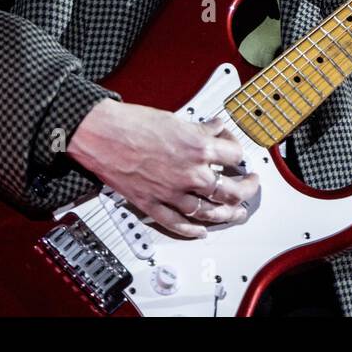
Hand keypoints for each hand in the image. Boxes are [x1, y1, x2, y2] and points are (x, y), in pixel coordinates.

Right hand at [66, 99, 259, 238]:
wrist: (101, 134)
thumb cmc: (132, 124)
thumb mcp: (176, 119)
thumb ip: (200, 129)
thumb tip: (214, 129)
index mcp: (198, 147)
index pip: (234, 156)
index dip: (238, 152)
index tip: (235, 152)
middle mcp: (190, 173)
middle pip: (231, 190)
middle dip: (246, 189)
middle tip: (250, 185)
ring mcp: (172, 192)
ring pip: (210, 212)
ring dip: (226, 214)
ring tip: (235, 212)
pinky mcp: (153, 204)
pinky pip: (178, 224)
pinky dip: (192, 230)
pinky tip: (201, 231)